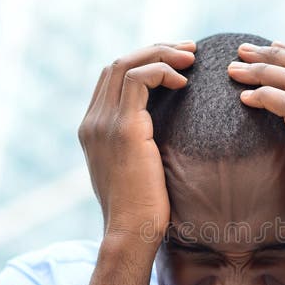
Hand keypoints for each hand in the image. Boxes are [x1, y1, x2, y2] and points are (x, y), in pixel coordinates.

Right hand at [78, 41, 195, 245]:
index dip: (144, 62)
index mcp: (92, 129)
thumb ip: (139, 146)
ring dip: (162, 54)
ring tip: (192, 57)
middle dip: (156, 50)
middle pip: (118, 64)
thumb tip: (164, 135)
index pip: (112, 78)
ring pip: (127, 64)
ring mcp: (104, 123)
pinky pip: (140, 79)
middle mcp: (92, 121)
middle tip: (190, 51)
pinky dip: (163, 71)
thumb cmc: (143, 211)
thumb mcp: (136, 171)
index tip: (177, 64)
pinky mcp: (123, 129)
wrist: (131, 234)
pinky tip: (185, 83)